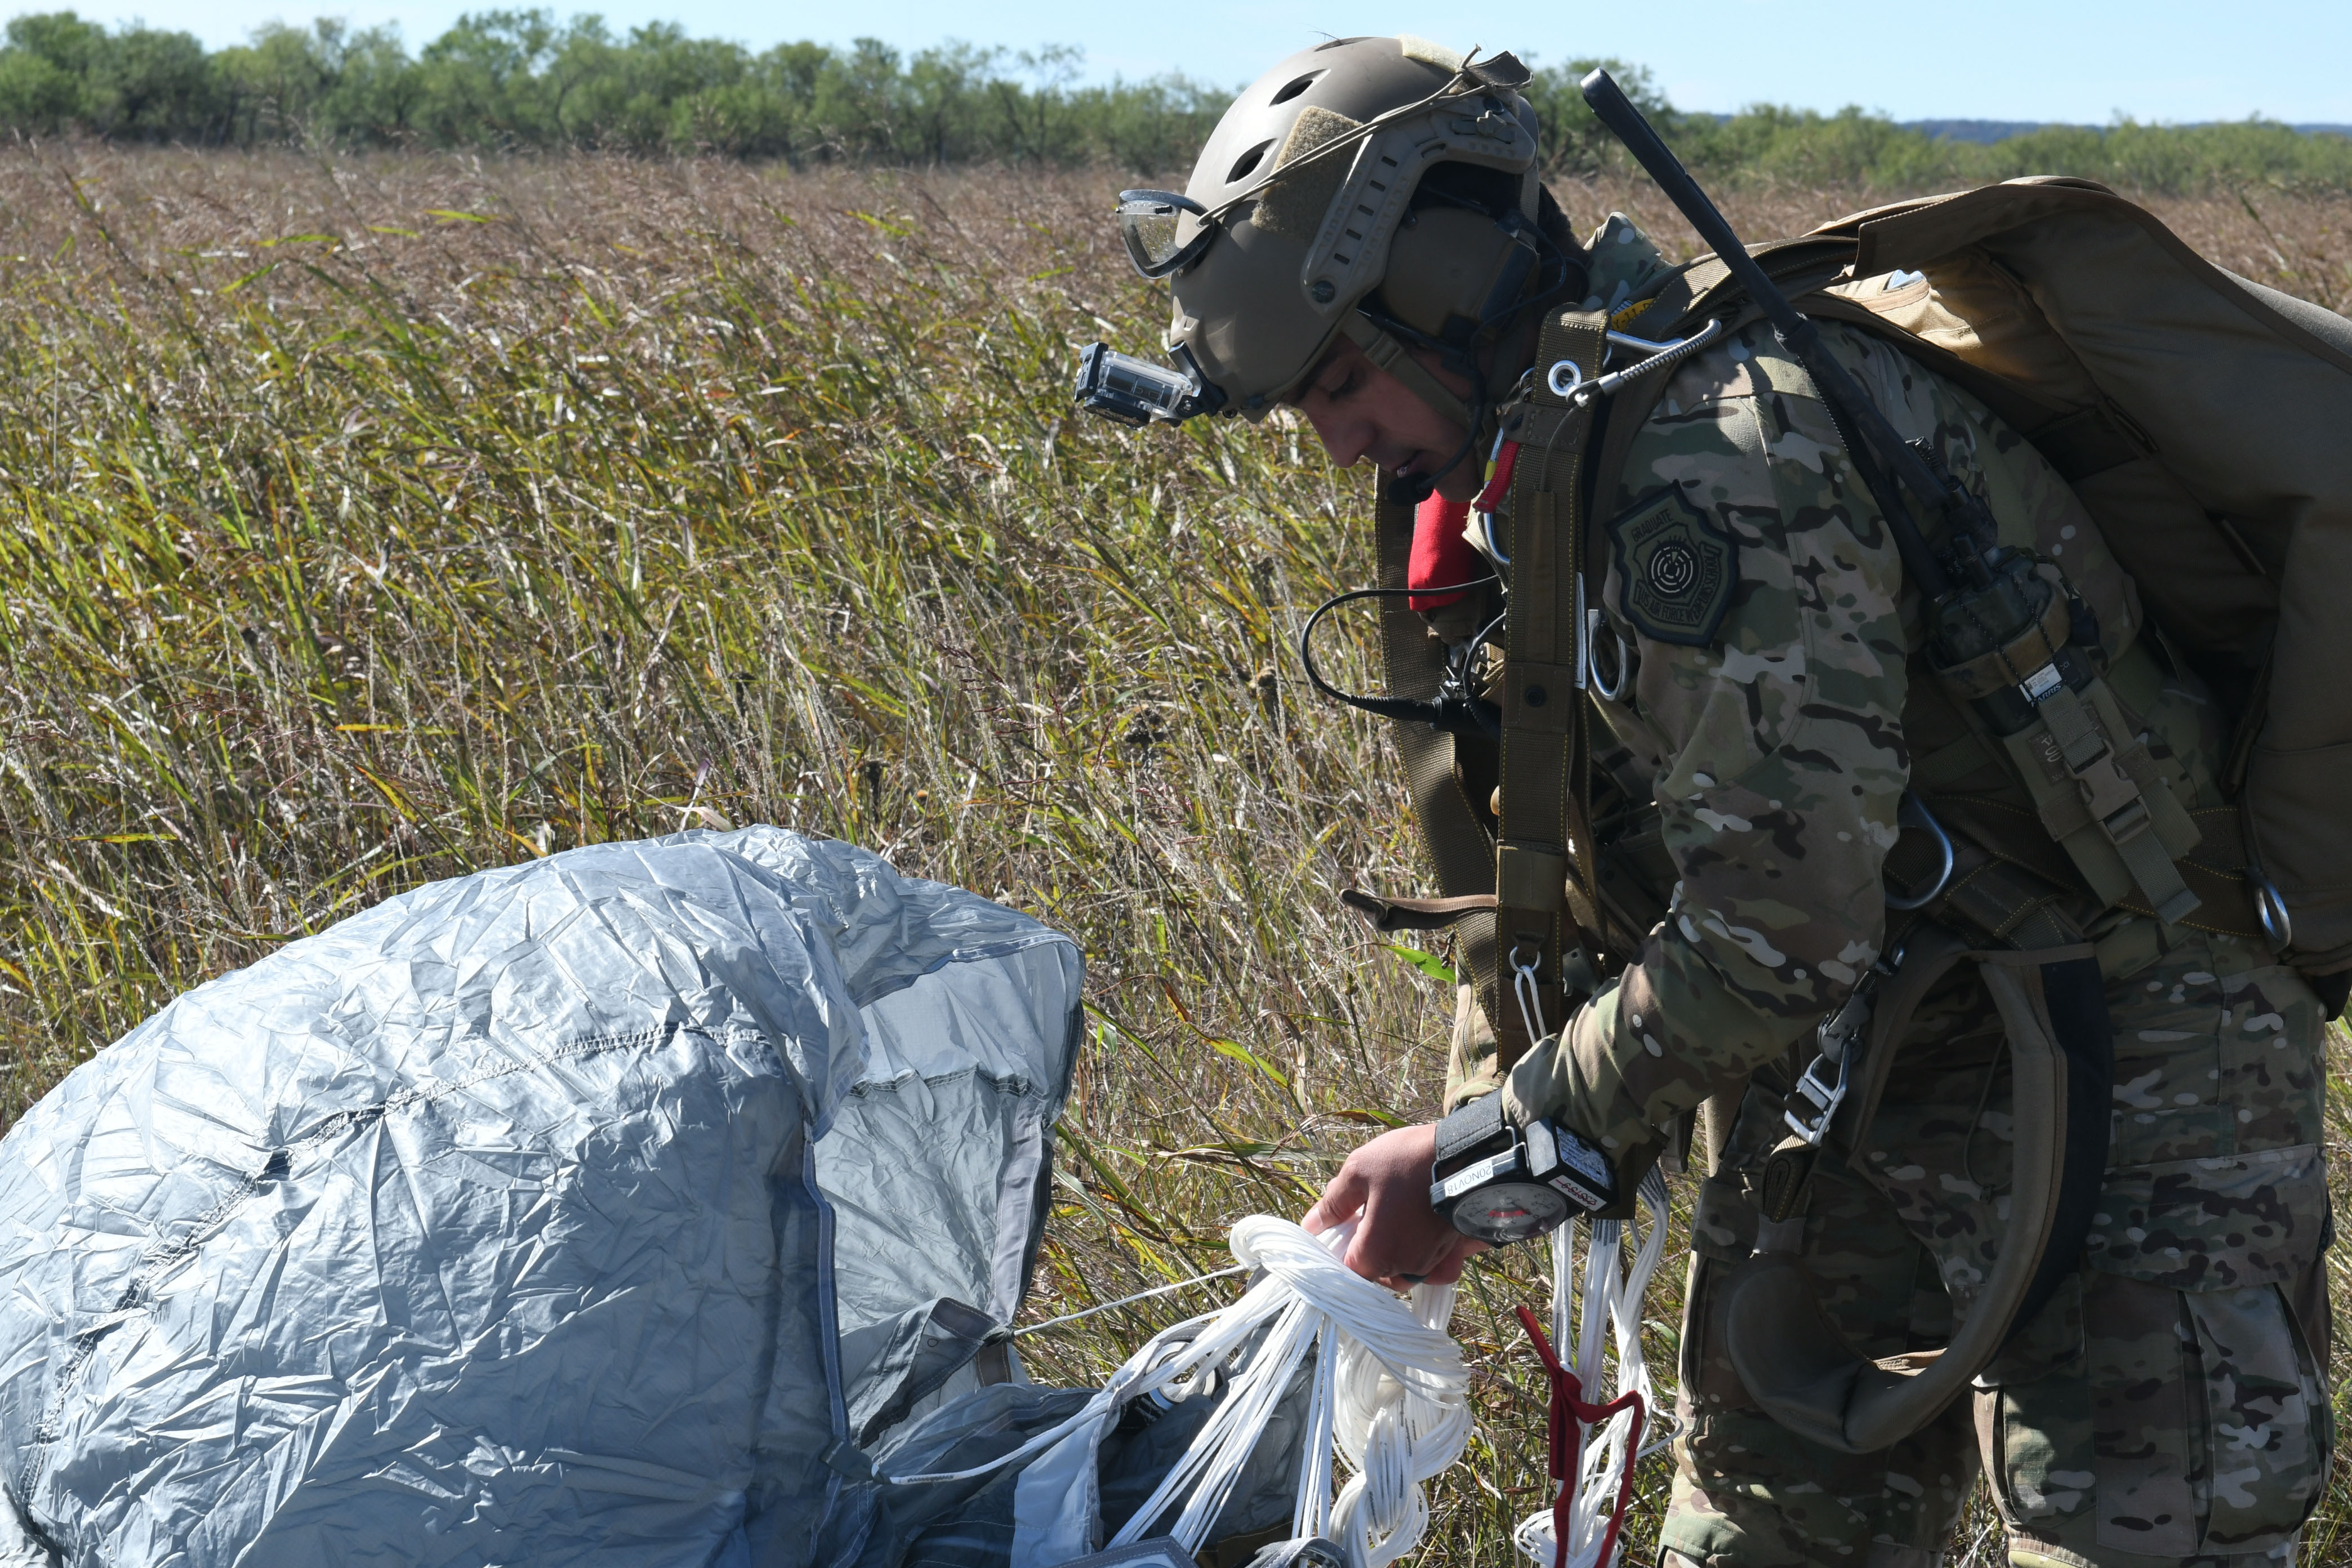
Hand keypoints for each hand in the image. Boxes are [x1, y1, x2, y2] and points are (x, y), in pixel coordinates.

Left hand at [1302, 1122, 1487, 1289]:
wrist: (1470, 1155)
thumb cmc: (1408, 1162)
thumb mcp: (1359, 1171)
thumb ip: (1333, 1203)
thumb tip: (1310, 1225)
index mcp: (1375, 1253)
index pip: (1346, 1268)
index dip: (1341, 1248)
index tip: (1344, 1225)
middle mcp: (1403, 1268)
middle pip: (1376, 1273)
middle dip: (1369, 1250)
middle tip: (1370, 1215)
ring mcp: (1432, 1265)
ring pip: (1405, 1271)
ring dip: (1396, 1253)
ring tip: (1397, 1218)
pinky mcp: (1455, 1256)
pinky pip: (1435, 1269)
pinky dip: (1428, 1258)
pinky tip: (1424, 1233)